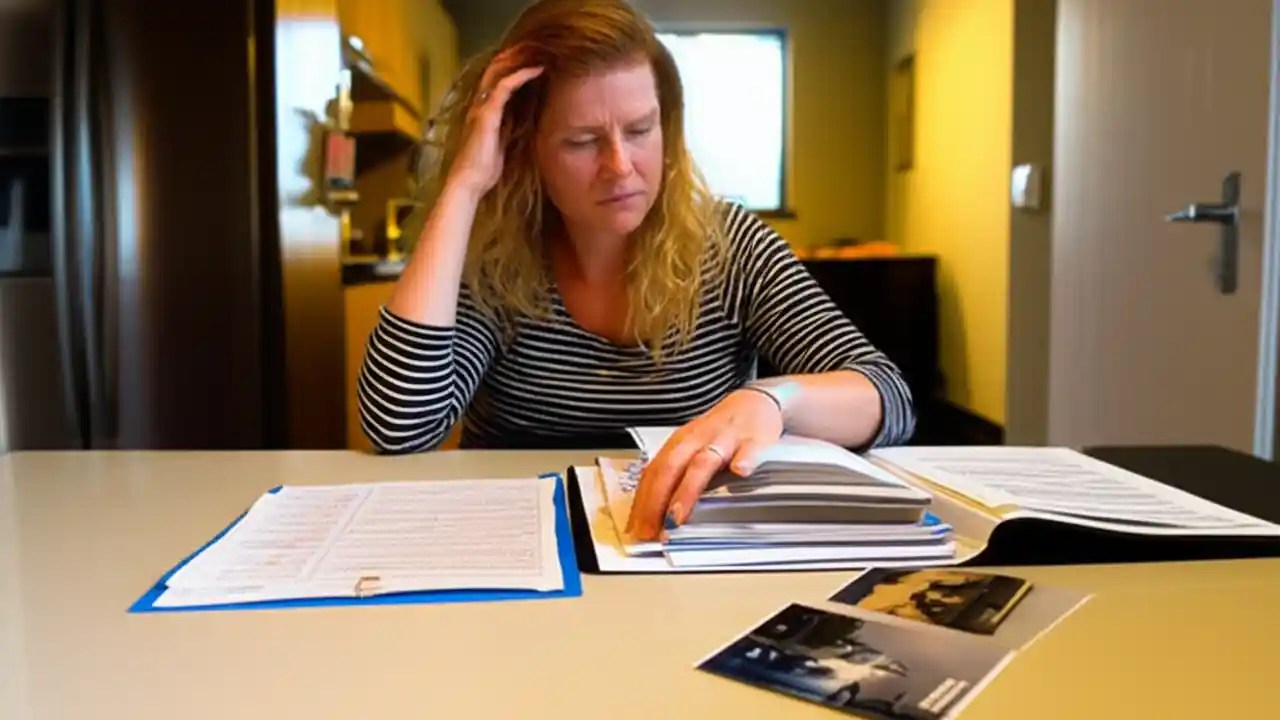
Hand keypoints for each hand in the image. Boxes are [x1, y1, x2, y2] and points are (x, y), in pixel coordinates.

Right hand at [447, 48, 543, 198]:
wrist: (469, 182)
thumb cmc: (484, 169)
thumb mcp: (502, 144)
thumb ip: (509, 129)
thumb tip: (524, 120)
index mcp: (483, 112)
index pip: (496, 81)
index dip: (512, 68)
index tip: (532, 61)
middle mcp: (480, 105)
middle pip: (495, 70)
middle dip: (514, 57)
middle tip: (535, 48)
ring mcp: (482, 107)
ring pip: (499, 72)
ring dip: (519, 60)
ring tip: (538, 52)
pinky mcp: (487, 114)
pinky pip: (505, 86)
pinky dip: (521, 76)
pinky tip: (536, 70)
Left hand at [625, 389, 783, 539]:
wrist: (755, 403)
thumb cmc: (720, 433)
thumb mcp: (692, 450)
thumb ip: (676, 477)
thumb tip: (655, 515)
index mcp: (679, 444)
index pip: (653, 474)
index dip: (643, 502)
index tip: (637, 530)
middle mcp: (697, 440)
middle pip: (670, 469)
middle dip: (657, 502)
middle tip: (651, 531)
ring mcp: (725, 440)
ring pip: (702, 464)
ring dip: (687, 491)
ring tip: (678, 517)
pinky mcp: (754, 440)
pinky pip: (749, 450)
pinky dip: (744, 461)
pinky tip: (741, 472)